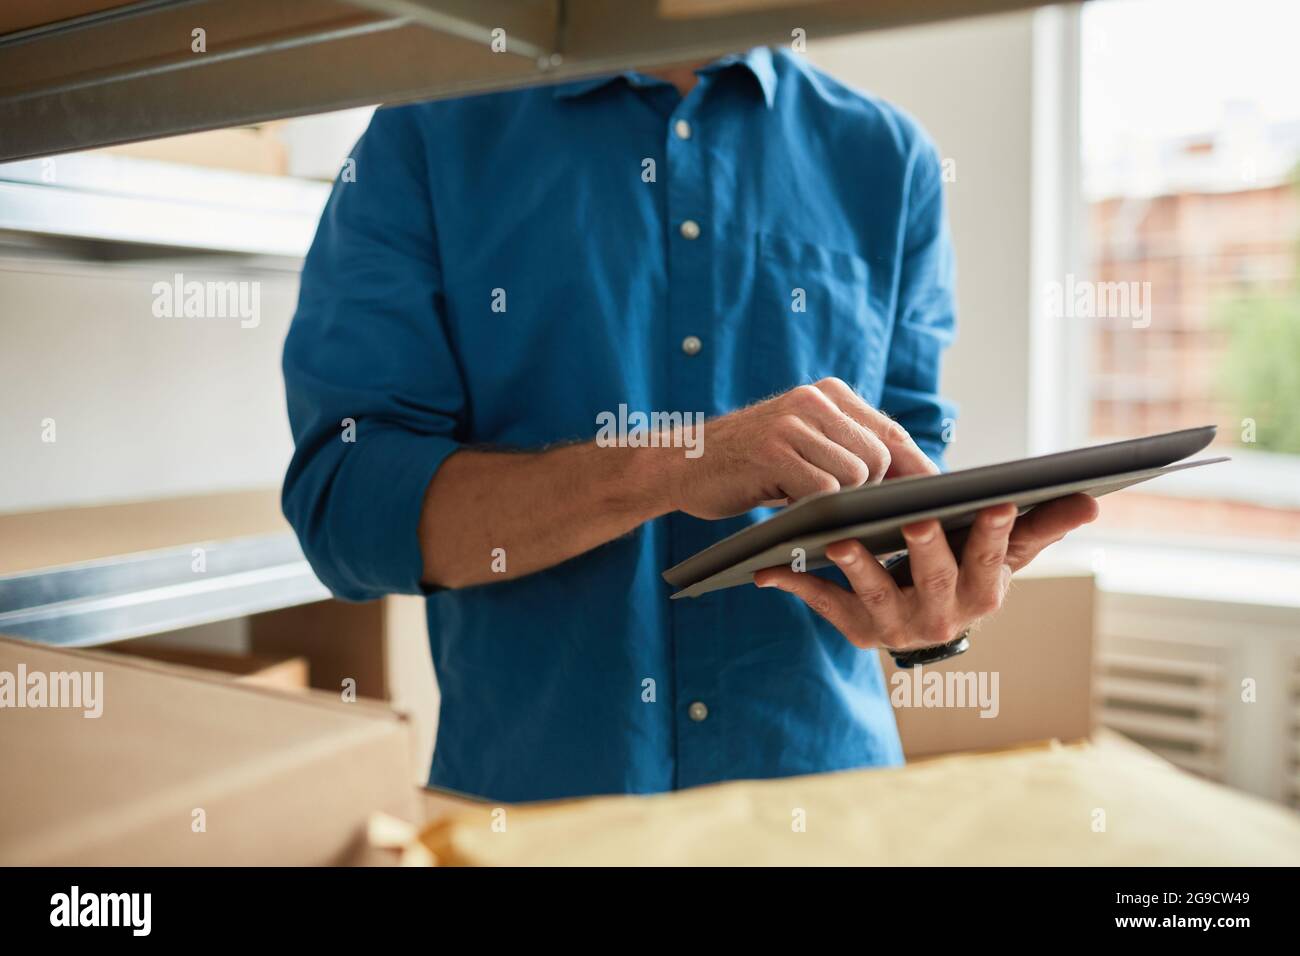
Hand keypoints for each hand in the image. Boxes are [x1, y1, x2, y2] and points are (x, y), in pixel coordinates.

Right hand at [657, 377, 937, 519]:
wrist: (680, 464)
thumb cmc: (748, 465)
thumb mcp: (800, 444)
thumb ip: (845, 450)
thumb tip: (912, 483)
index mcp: (828, 394)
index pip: (891, 432)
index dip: (916, 470)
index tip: (936, 501)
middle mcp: (814, 400)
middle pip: (881, 457)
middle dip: (875, 494)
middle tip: (853, 516)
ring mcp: (793, 422)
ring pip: (857, 475)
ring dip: (841, 503)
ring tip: (809, 508)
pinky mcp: (774, 450)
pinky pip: (824, 490)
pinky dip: (816, 511)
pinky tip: (794, 513)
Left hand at [753, 494, 1098, 650]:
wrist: (921, 622)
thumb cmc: (965, 569)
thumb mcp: (1004, 552)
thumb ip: (1042, 526)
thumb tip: (1093, 498)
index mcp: (984, 590)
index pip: (994, 557)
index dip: (996, 531)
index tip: (1000, 501)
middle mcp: (942, 615)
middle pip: (936, 578)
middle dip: (927, 548)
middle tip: (916, 517)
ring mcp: (895, 625)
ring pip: (877, 595)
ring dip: (859, 566)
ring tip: (838, 538)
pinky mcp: (854, 627)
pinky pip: (822, 604)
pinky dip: (794, 586)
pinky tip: (767, 569)